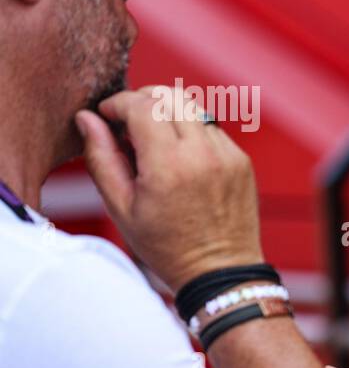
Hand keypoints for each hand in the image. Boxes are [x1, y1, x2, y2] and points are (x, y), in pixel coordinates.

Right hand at [75, 87, 264, 291]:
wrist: (220, 270)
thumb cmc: (166, 246)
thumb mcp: (121, 207)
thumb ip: (100, 158)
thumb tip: (88, 118)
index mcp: (169, 165)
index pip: (142, 104)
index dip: (118, 103)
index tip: (106, 116)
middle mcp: (202, 153)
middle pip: (169, 96)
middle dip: (142, 100)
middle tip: (126, 124)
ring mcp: (227, 155)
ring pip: (192, 108)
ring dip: (167, 113)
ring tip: (152, 143)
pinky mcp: (241, 161)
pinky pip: (211, 129)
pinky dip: (190, 132)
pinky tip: (179, 159)